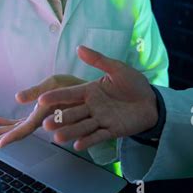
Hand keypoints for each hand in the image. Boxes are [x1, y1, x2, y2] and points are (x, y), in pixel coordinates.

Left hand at [0, 74, 85, 149]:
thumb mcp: (55, 83)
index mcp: (43, 116)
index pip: (24, 130)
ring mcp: (39, 119)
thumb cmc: (75, 87)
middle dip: (0, 138)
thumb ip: (36, 91)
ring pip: (17, 128)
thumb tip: (17, 98)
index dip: (11, 137)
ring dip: (1, 131)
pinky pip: (21, 122)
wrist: (90, 93)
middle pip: (17, 133)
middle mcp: (40, 121)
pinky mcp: (40, 115)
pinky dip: (9, 123)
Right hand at [38, 45, 158, 150]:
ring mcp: (101, 119)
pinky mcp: (112, 130)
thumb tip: (79, 47)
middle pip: (73, 113)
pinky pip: (98, 136)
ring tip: (57, 137)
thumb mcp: (117, 68)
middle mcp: (92, 106)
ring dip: (70, 131)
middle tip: (45, 123)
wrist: (152, 101)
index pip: (70, 94)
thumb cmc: (133, 84)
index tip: (41, 99)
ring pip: (82, 126)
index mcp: (90, 91)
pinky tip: (77, 145)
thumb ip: (98, 60)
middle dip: (60, 118)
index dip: (56, 96)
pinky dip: (88, 141)